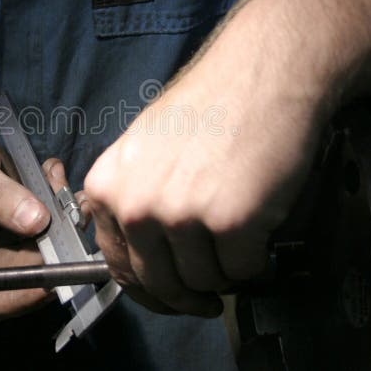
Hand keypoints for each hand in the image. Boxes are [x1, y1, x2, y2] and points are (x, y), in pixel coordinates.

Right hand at [0, 118, 69, 321]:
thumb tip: (36, 222)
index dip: (22, 298)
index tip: (56, 276)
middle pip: (21, 276)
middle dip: (54, 251)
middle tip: (75, 218)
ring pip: (39, 250)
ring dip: (62, 225)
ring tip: (71, 193)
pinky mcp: (13, 227)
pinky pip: (42, 228)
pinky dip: (57, 207)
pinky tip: (57, 179)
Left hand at [84, 0, 332, 316]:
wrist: (263, 72)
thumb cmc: (210, 105)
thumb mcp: (143, 148)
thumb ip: (131, 199)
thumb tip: (140, 252)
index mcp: (108, 187)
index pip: (118, 266)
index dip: (148, 291)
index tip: (168, 297)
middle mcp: (137, 204)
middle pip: (161, 284)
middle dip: (189, 298)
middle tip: (209, 298)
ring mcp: (182, 214)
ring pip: (205, 282)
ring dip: (226, 274)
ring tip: (239, 245)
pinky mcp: (231, 221)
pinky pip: (245, 270)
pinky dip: (258, 262)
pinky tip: (261, 237)